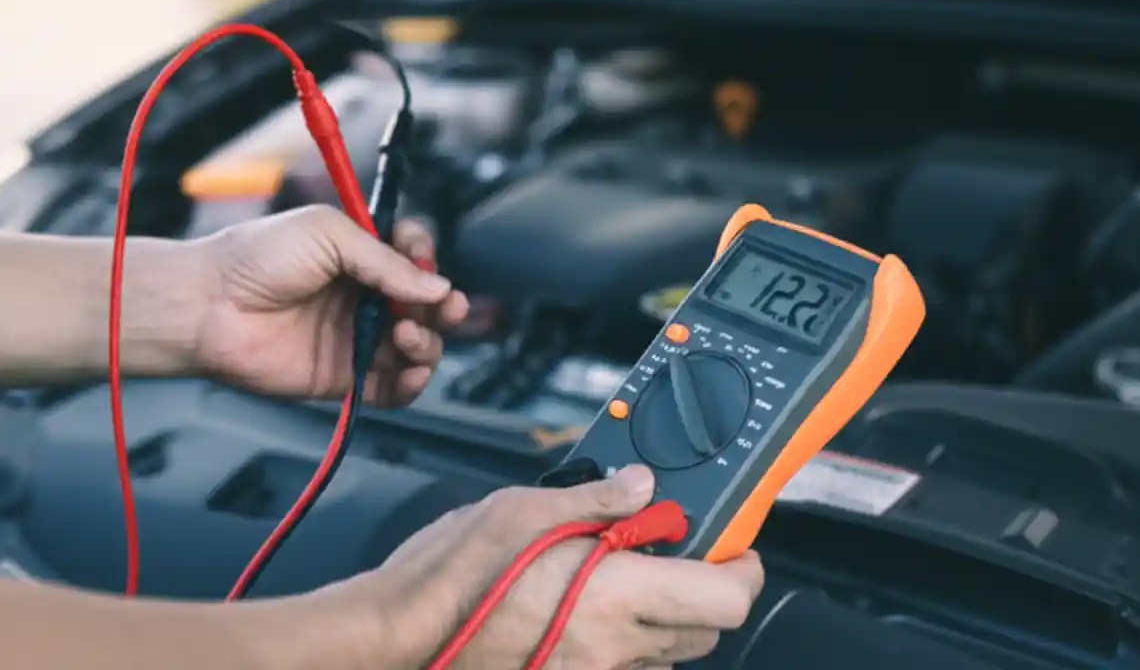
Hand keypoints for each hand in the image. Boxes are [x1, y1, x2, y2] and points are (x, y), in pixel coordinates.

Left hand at [191, 206, 468, 404]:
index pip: (413, 258)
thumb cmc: (257, 258)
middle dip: (442, 308)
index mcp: (359, 256)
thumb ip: (385, 260)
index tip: (420, 256)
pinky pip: (392, 389)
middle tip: (443, 308)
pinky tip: (411, 373)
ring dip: (427, 343)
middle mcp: (362, 297)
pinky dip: (411, 386)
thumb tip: (439, 286)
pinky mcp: (344, 378)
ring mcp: (355, 339)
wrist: (208, 306)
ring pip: (417, 348)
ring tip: (405, 335)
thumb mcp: (327, 234)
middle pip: (425, 307)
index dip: (425, 259)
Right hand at [372, 466, 764, 668]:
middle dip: (705, 590)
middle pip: (705, 631)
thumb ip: (596, 499)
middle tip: (673, 553)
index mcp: (615, 597)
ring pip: (664, 657)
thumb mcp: (523, 508)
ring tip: (621, 581)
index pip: (726, 598)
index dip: (743, 570)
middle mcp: (612, 650)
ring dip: (663, 620)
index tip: (734, 547)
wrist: (395, 640)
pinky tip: (585, 614)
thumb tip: (642, 486)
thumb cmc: (448, 578)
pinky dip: (623, 646)